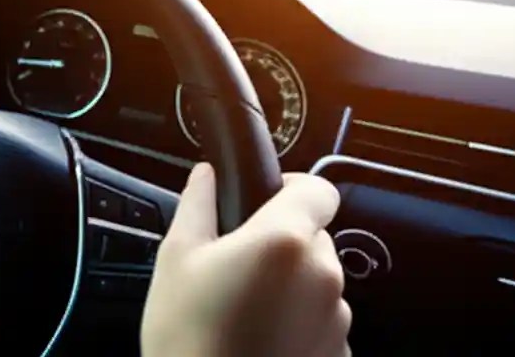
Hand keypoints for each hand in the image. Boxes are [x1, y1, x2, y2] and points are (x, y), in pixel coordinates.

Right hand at [141, 163, 349, 356]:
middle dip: (281, 243)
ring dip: (291, 287)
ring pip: (318, 282)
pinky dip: (298, 326)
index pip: (319, 188)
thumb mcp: (176, 261)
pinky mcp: (338, 355)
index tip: (264, 201)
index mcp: (284, 240)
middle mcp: (323, 275)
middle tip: (236, 267)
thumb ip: (197, 205)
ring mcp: (335, 320)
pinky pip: (321, 323)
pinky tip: (259, 341)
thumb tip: (206, 175)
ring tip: (244, 312)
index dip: (291, 188)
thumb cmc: (188, 341)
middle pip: (314, 236)